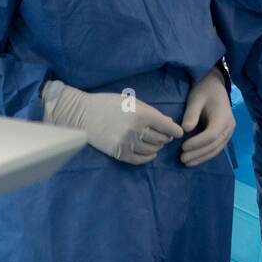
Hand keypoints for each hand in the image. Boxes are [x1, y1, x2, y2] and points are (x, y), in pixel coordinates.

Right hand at [42, 80, 182, 164]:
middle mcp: (136, 130)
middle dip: (165, 138)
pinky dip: (148, 157)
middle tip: (165, 136)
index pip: (166, 126)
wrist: (83, 114)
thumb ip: (151, 112)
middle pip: (160, 139)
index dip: (175, 130)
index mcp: (140, 114)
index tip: (179, 133)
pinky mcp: (119, 153)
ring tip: (155, 142)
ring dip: (156, 147)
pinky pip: (140, 160)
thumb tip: (169, 123)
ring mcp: (127, 143)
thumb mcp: (131, 102)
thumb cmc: (108, 103)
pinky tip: (149, 153)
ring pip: (151, 149)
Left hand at [180, 67, 234, 167]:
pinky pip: (216, 148)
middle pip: (214, 145)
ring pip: (216, 150)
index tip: (183, 147)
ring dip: (201, 158)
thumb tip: (185, 130)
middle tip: (182, 159)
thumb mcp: (196, 98)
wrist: (216, 87)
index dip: (198, 143)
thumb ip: (191, 114)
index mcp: (223, 117)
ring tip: (186, 162)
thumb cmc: (205, 91)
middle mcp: (229, 128)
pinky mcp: (224, 136)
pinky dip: (205, 155)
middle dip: (198, 154)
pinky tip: (194, 159)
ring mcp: (228, 133)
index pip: (211, 135)